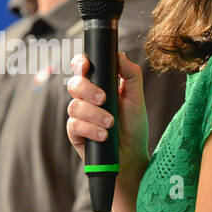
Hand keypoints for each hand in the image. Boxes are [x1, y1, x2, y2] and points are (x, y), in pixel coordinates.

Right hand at [66, 51, 148, 188]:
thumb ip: (131, 74)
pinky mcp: (75, 132)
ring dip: (94, 114)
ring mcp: (79, 115)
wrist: (132, 155)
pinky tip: (104, 135)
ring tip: (111, 123)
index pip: (82, 67)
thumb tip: (120, 55)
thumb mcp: (136, 98)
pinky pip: (75, 125)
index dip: (79, 63)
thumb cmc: (133, 126)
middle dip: (87, 90)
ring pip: (74, 106)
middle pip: (74, 84)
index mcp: (99, 85)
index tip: (86, 66)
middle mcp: (86, 98)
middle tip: (104, 99)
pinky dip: (90, 129)